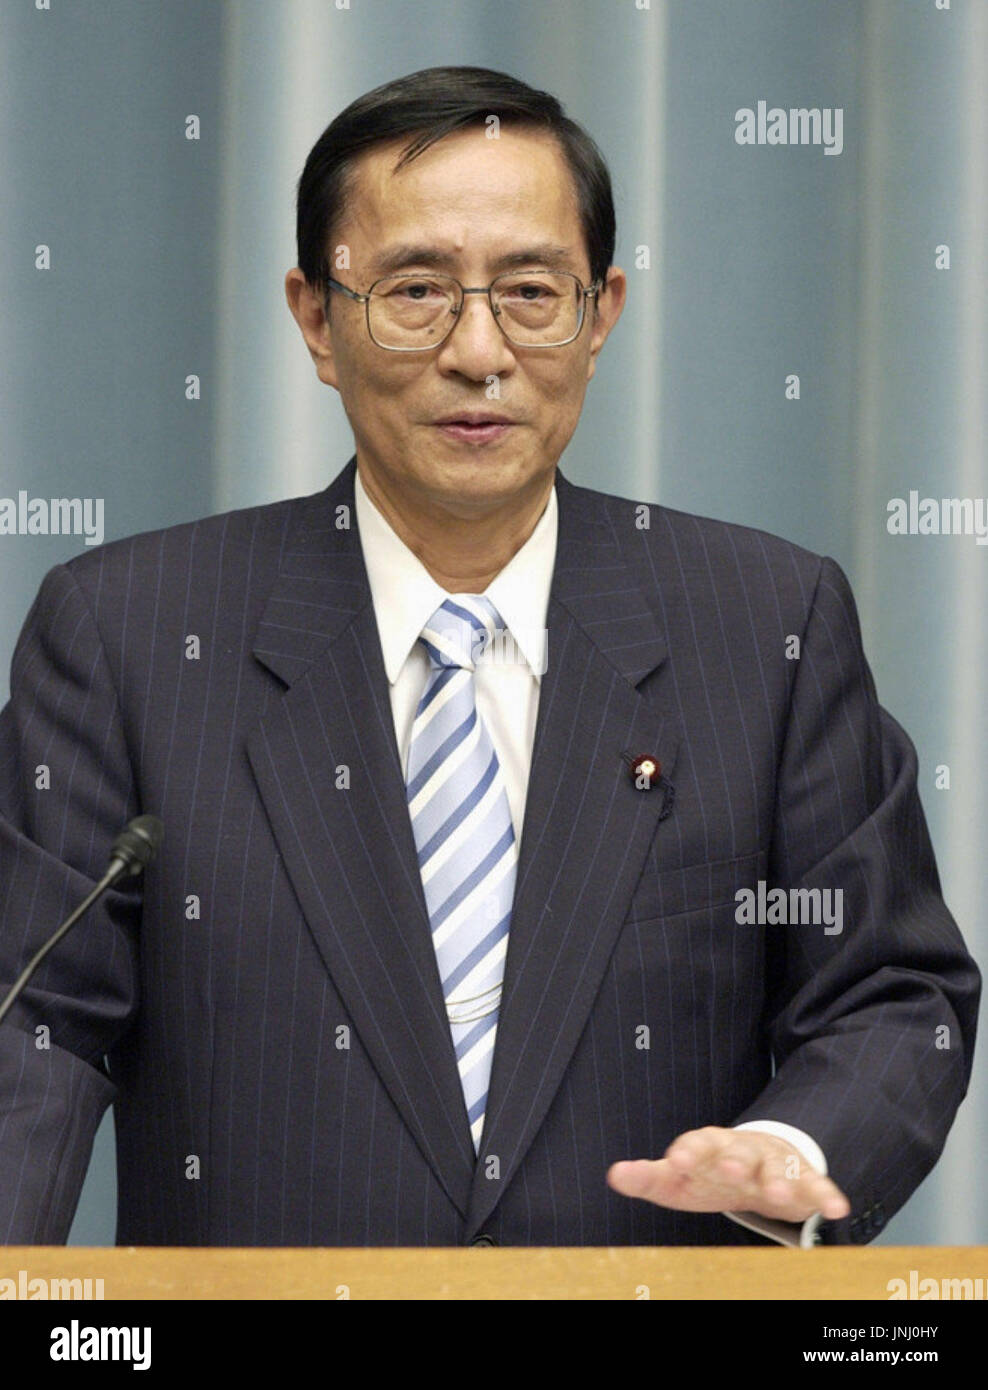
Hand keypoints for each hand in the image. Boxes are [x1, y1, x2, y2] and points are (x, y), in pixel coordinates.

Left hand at [606, 1126, 851, 1222]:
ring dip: (778, 1180)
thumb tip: (615, 1175)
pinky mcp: (802, 1179)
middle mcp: (742, 1150)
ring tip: (777, 1195)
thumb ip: (649, 1177)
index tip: (675, 1163)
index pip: (696, 1144)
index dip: (686, 1152)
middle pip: (737, 1151)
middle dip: (733, 1160)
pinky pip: (816, 1185)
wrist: (755, 1165)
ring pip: (777, 1167)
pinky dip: (826, 1194)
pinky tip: (836, 1208)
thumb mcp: (678, 1179)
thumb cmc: (708, 1174)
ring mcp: (774, 1162)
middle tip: (729, 1171)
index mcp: (709, 1146)